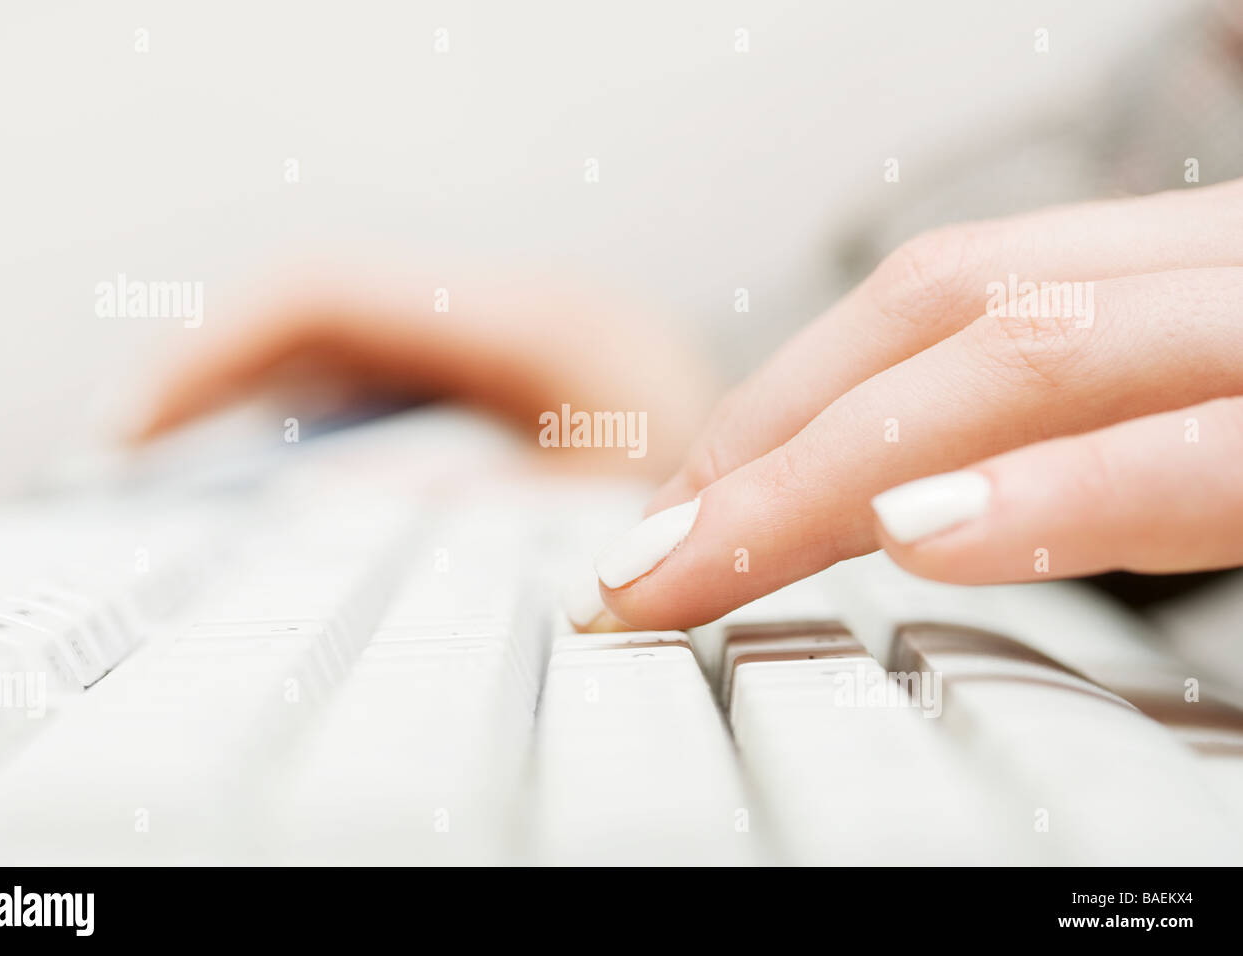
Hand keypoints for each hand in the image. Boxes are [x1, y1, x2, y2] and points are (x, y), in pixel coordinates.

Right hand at [128, 276, 715, 478]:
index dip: (215, 353)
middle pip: (322, 315)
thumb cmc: (717, 492)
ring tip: (192, 455)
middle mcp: (511, 316)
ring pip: (352, 342)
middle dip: (221, 369)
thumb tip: (331, 511)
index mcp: (526, 326)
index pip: (324, 301)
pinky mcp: (515, 374)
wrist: (788, 480)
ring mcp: (512, 340)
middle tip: (142, 441)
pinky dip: (324, 407)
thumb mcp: (585, 517)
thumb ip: (462, 516)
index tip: (141, 422)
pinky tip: (295, 462)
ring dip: (265, 390)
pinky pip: (392, 371)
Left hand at [596, 178, 1242, 629]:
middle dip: (763, 441)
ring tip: (696, 557)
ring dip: (838, 462)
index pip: (942, 304)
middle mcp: (1216, 277)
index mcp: (1175, 277)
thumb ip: (1082, 436)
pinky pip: (1203, 452)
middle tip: (633, 565)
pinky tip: (923, 529)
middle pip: (947, 314)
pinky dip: (1059, 491)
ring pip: (1033, 356)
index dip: (781, 407)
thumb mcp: (1208, 418)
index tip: (667, 520)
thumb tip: (913, 500)